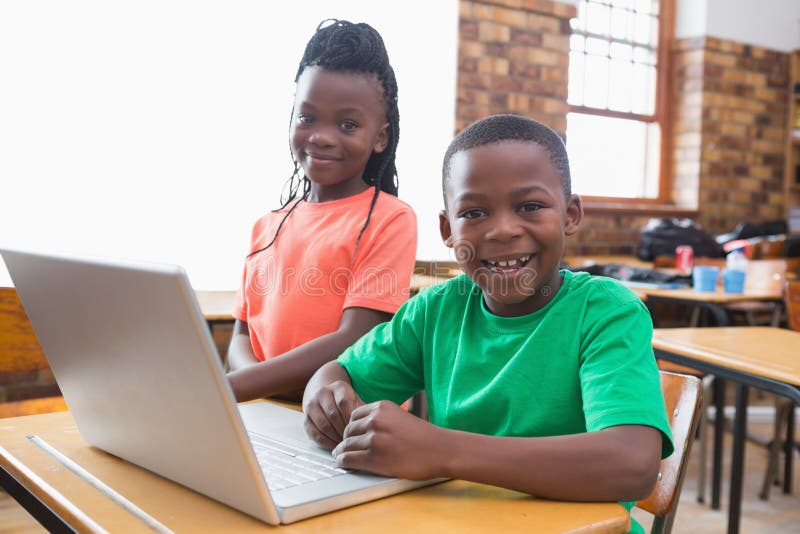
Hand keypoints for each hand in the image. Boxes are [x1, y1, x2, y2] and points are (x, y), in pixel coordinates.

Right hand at [303, 380, 363, 449]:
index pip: (344, 402)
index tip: (357, 429)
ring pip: (323, 425)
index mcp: (338, 387)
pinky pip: (314, 433)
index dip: (350, 418)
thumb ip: (363, 411)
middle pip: (333, 415)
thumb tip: (369, 426)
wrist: (327, 397)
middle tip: (352, 440)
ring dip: (334, 437)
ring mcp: (312, 405)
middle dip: (343, 430)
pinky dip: (325, 442)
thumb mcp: (356, 401)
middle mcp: (322, 393)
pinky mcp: (305, 418)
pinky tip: (334, 445)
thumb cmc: (347, 403)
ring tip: (344, 444)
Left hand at [332, 401, 446, 479]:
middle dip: (346, 440)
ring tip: (343, 456)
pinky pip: (348, 459)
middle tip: (345, 448)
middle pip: (348, 430)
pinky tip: (344, 463)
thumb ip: (380, 418)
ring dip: (343, 452)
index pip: (353, 416)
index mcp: (381, 407)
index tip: (352, 435)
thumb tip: (359, 429)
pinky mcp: (374, 459)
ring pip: (346, 445)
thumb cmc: (423, 436)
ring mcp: (373, 439)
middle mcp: (375, 420)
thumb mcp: (399, 416)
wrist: (439, 450)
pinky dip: (343, 462)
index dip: (352, 428)